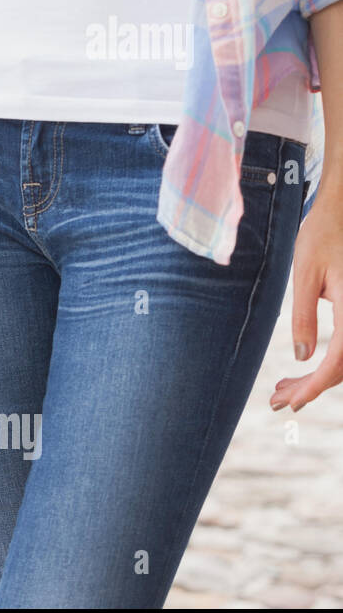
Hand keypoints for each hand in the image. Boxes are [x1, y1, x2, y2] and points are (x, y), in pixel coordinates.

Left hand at [274, 188, 342, 409]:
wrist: (342, 209)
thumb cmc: (323, 235)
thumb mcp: (306, 275)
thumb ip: (303, 317)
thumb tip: (301, 357)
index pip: (338, 362)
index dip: (315, 386)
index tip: (290, 403)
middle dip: (311, 388)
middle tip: (276, 402)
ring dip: (317, 378)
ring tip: (281, 389)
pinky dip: (325, 360)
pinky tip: (301, 366)